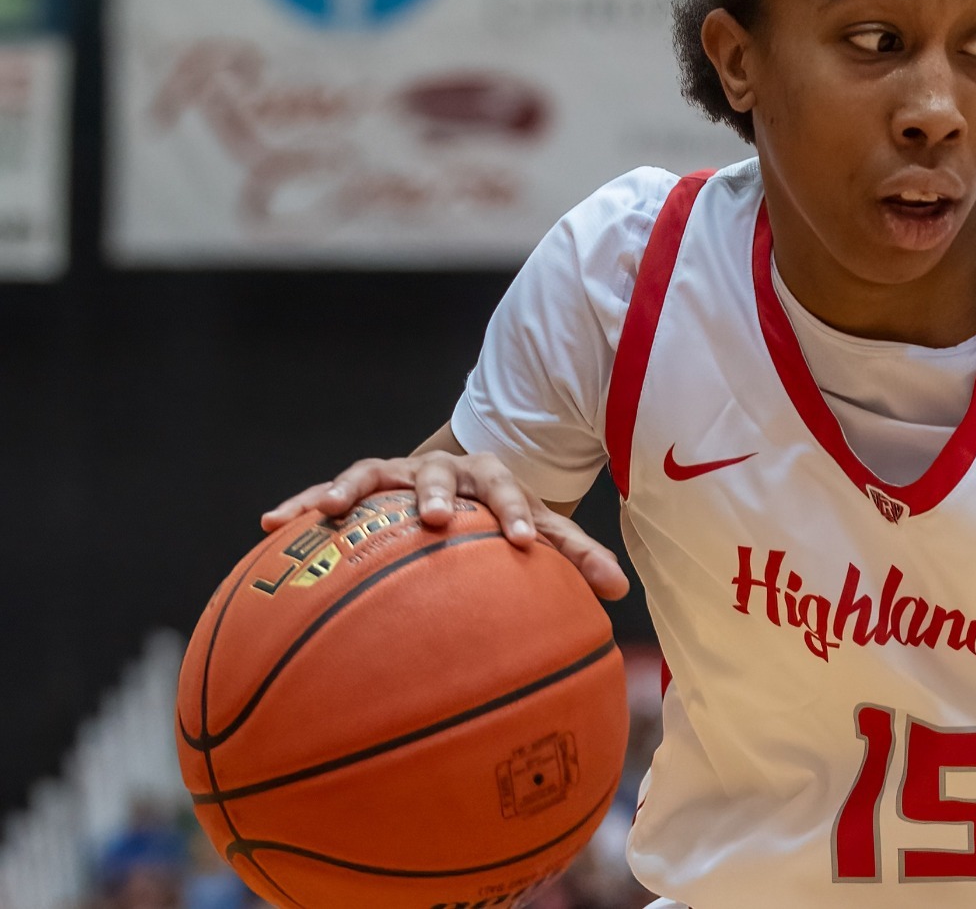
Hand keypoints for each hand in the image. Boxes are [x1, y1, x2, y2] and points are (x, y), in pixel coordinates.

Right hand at [261, 451, 629, 600]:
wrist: (464, 478)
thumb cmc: (504, 517)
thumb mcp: (541, 531)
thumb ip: (577, 558)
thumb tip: (620, 592)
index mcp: (492, 478)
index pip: (509, 490)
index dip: (517, 513)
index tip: (526, 542)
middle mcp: (444, 468)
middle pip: (440, 472)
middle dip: (437, 492)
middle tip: (434, 519)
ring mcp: (400, 473)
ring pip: (375, 473)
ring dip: (354, 489)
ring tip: (330, 511)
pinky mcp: (364, 484)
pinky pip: (329, 492)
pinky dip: (302, 503)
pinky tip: (270, 523)